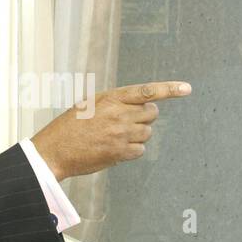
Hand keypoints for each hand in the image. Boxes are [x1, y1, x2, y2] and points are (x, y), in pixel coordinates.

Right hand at [30, 81, 191, 181]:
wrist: (55, 150)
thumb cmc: (70, 126)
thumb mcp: (90, 104)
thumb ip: (115, 103)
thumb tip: (138, 106)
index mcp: (111, 98)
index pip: (146, 91)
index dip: (169, 89)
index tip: (186, 88)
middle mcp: (119, 114)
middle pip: (152, 113)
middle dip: (145, 117)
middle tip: (128, 121)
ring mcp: (121, 134)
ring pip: (146, 133)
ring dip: (137, 134)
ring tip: (114, 136)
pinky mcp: (120, 153)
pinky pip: (140, 150)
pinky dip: (132, 150)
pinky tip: (115, 148)